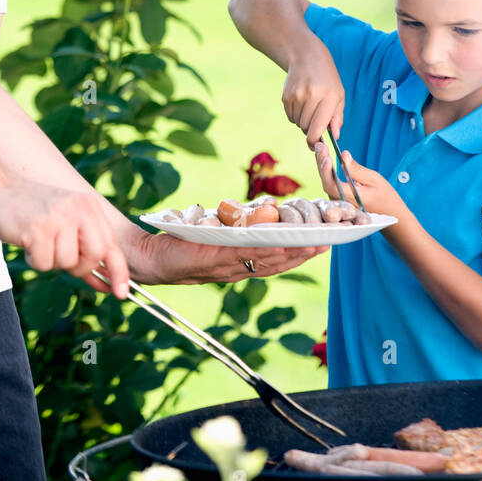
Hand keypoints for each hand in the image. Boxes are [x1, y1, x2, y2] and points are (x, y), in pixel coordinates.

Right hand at [0, 175, 130, 297]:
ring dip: (51, 262)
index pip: (111, 244)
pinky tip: (27, 242)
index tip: (121, 293)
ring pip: (67, 262)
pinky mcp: (38, 228)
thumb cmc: (29, 210)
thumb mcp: (64, 223)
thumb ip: (84, 249)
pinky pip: (44, 264)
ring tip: (39, 243)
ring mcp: (59, 217)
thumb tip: (107, 283)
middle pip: (95, 255)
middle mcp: (78, 209)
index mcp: (89, 207)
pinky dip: (35, 261)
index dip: (119, 271)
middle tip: (61, 260)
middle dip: (80, 267)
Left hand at [140, 232, 329, 285]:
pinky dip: (263, 251)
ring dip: (293, 254)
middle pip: (280, 262)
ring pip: (266, 260)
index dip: (303, 253)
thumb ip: (237, 228)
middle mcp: (237, 269)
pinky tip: (281, 244)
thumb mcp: (215, 233)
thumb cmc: (182, 244)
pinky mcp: (212, 259)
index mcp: (240, 263)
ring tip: (316, 244)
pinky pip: (242, 255)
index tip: (327, 242)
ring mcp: (226, 266)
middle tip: (332, 242)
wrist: (149, 257)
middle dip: (307, 253)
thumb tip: (262, 211)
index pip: (278, 259)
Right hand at [282, 43, 344, 148]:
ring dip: (302, 120)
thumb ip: (337, 117)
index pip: (317, 128)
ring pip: (297, 122)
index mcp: (329, 97)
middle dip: (310, 128)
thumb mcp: (339, 95)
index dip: (315, 140)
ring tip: (309, 107)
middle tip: (316, 118)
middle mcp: (311, 96)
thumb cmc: (327, 80)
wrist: (307, 57)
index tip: (315, 143)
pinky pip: (290, 116)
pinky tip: (301, 102)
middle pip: (306, 127)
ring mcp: (296, 95)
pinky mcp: (286, 96)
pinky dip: (295, 114)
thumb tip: (335, 136)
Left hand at [313, 141, 401, 220]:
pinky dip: (327, 170)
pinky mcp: (341, 197)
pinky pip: (331, 183)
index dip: (326, 171)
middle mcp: (342, 202)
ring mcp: (340, 201)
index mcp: (351, 198)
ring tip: (321, 147)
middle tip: (321, 145)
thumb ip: (357, 169)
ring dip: (322, 165)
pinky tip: (325, 158)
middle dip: (321, 162)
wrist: (391, 213)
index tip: (327, 156)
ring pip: (327, 182)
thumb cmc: (386, 197)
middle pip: (326, 182)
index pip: (332, 185)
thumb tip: (343, 155)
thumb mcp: (374, 180)